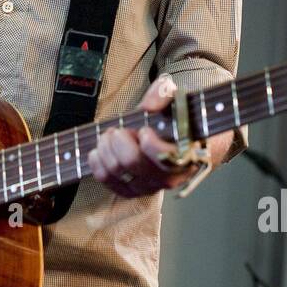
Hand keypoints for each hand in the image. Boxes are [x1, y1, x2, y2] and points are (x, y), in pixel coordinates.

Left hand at [88, 75, 191, 197]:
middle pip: (135, 164)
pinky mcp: (131, 190)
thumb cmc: (174, 121)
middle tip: (119, 130)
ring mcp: (149, 186)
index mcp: (187, 156)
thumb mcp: (174, 101)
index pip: (167, 159)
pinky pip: (107, 180)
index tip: (144, 130)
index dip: (150, 145)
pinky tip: (100, 150)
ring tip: (110, 135)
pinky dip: (98, 163)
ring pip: (118, 171)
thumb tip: (150, 105)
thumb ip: (164, 95)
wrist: (170, 138)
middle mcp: (170, 176)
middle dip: (120, 142)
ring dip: (106, 148)